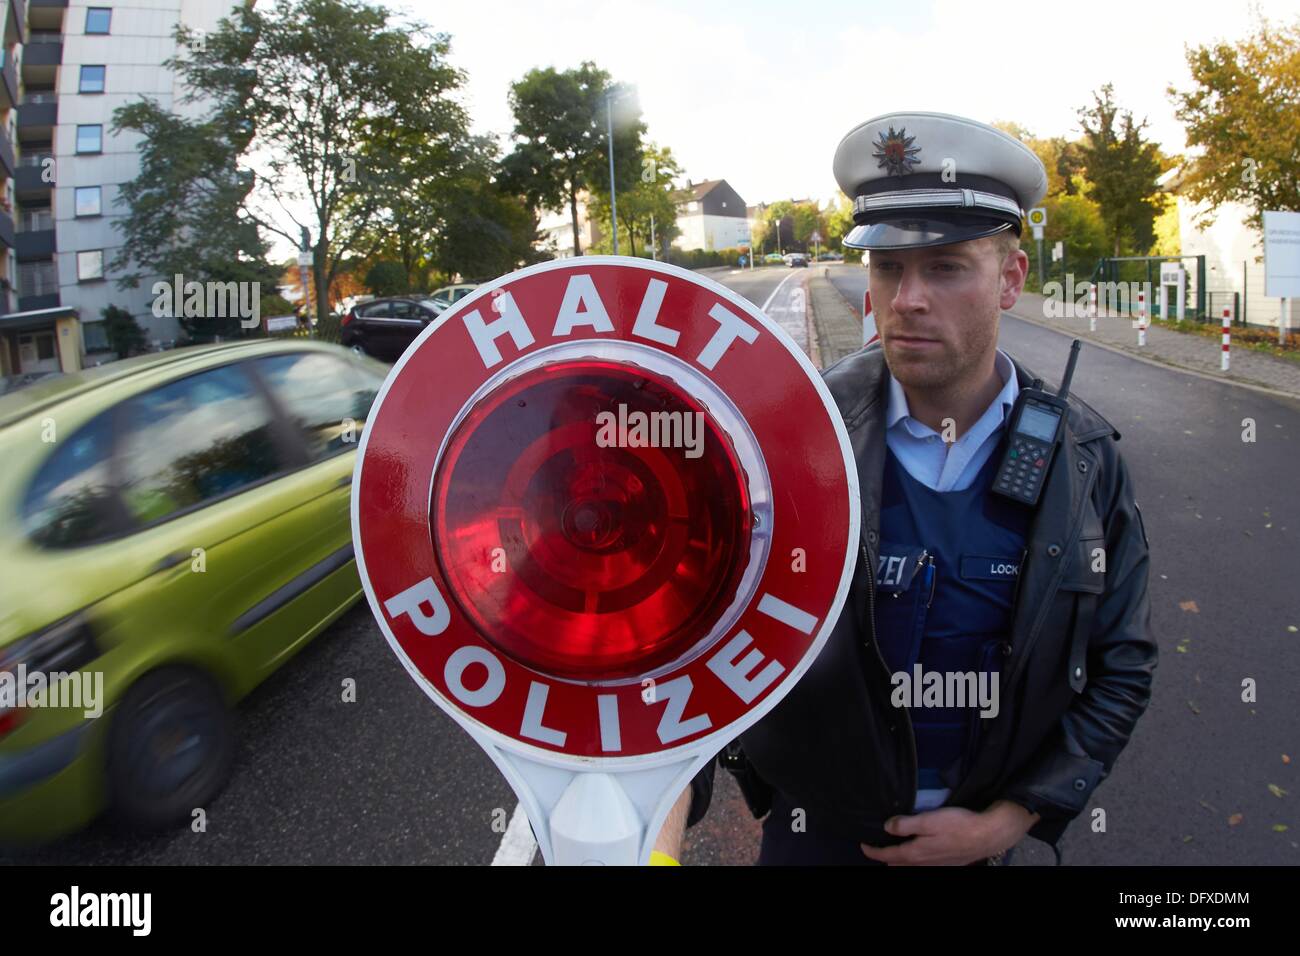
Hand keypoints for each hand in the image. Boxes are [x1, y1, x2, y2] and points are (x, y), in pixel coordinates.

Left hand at [860, 800, 1038, 865]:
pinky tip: (916, 851)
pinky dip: (912, 861)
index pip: (887, 855)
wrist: (986, 836)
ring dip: (898, 860)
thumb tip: (886, 827)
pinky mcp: (946, 864)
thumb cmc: (957, 825)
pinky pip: (922, 866)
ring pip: (910, 867)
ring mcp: (935, 866)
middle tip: (875, 845)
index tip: (863, 844)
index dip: (872, 851)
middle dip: (883, 856)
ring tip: (892, 848)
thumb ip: (905, 824)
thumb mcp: (928, 820)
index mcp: (915, 853)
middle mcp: (923, 864)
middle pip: (897, 864)